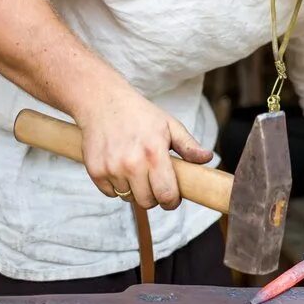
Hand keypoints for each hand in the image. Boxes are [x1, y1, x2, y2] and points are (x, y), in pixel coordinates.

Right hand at [74, 90, 211, 210]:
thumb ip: (188, 145)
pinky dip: (116, 186)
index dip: (172, 201)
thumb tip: (207, 158)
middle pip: (147, 202)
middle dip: (154, 196)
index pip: (166, 195)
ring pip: (128, 198)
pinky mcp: (95, 171)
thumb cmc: (140, 114)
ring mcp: (111, 168)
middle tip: (154, 181)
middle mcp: (132, 163)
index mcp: (154, 153)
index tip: (172, 198)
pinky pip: (110, 193)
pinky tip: (120, 167)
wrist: (102, 101)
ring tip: (135, 169)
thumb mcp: (169, 125)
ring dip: (134, 189)